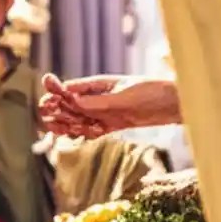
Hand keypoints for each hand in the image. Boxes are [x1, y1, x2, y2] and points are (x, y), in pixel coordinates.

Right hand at [38, 73, 180, 138]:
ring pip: (82, 118)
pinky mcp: (116, 123)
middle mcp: (101, 97)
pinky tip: (78, 136)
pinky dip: (86, 133)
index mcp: (101, 84)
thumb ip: (99, 102)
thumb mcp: (124, 97)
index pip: (73, 88)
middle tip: (47, 121)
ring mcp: (108, 110)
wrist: (175, 103)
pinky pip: (95, 129)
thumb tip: (74, 103)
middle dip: (60, 112)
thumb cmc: (153, 92)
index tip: (45, 103)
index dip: (57, 95)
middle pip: (73, 105)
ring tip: (57, 130)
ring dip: (70, 124)